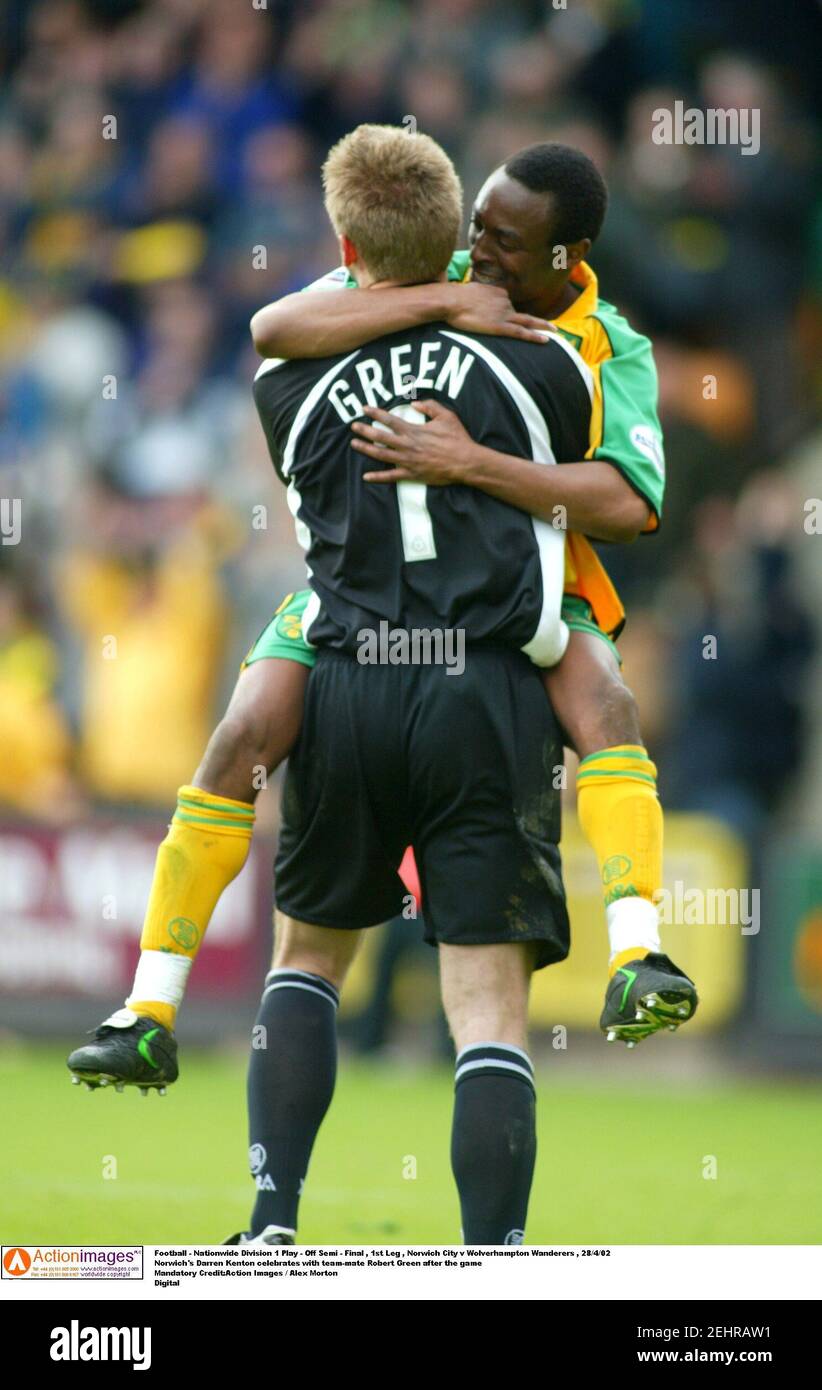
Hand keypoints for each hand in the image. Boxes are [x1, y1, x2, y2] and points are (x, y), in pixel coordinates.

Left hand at [351, 401, 476, 483]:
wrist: (465, 462)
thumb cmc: (457, 438)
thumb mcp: (446, 415)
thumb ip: (430, 406)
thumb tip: (415, 403)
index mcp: (413, 430)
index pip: (389, 419)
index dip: (375, 413)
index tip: (364, 408)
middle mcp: (407, 445)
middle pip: (380, 437)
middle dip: (364, 430)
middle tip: (353, 426)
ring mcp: (407, 461)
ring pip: (381, 455)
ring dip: (366, 449)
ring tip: (354, 444)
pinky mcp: (411, 474)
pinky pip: (391, 477)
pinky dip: (378, 478)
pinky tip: (366, 477)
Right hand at [445, 281, 553, 341]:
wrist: (451, 300)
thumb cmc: (453, 298)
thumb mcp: (468, 291)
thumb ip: (477, 296)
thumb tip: (473, 300)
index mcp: (497, 292)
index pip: (507, 303)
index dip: (510, 313)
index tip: (514, 319)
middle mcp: (504, 301)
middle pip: (520, 314)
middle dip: (538, 322)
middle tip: (553, 327)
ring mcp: (504, 314)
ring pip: (526, 322)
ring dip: (540, 328)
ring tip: (554, 334)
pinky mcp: (500, 326)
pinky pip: (521, 332)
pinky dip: (535, 336)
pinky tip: (546, 340)